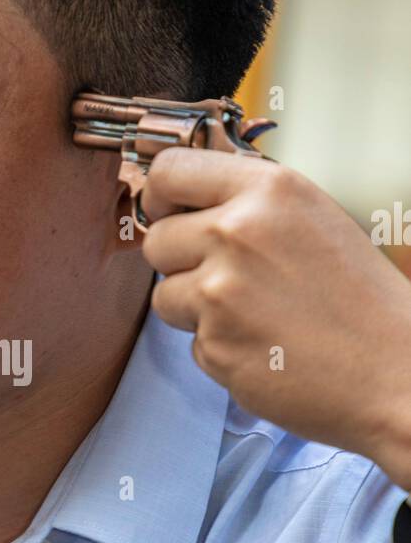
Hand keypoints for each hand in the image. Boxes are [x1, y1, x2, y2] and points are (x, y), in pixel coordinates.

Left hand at [139, 146, 410, 490]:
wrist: (393, 371)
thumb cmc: (363, 299)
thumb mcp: (313, 219)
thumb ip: (250, 205)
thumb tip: (189, 203)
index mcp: (267, 190)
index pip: (169, 171)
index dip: (160, 196)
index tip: (167, 211)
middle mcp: (236, 233)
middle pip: (156, 239)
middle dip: (178, 261)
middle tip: (224, 277)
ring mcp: (220, 292)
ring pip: (164, 294)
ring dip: (193, 308)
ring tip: (252, 314)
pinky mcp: (214, 345)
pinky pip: (190, 342)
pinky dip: (218, 347)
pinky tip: (264, 345)